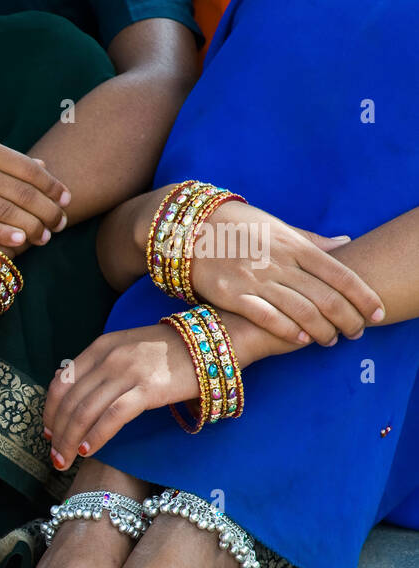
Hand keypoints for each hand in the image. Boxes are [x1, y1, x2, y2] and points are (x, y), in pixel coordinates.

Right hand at [0, 123, 69, 248]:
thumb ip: (5, 157)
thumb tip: (43, 168)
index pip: (27, 168)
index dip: (52, 185)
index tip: (67, 198)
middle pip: (21, 192)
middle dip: (47, 209)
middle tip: (62, 222)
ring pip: (3, 210)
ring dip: (30, 225)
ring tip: (46, 236)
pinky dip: (0, 233)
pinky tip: (20, 241)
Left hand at [42, 324, 199, 470]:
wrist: (212, 342)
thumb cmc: (168, 351)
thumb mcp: (126, 349)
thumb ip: (101, 368)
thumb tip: (74, 395)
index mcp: (100, 347)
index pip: (62, 383)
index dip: (50, 411)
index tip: (48, 433)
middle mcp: (109, 357)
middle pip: (71, 401)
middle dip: (58, 433)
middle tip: (54, 456)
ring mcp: (128, 372)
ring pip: (86, 411)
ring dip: (71, 440)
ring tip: (66, 459)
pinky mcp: (148, 388)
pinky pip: (113, 416)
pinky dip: (96, 435)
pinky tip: (88, 450)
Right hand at [186, 201, 383, 345]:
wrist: (190, 228)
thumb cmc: (237, 226)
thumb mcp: (278, 227)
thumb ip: (311, 240)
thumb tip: (345, 243)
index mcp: (295, 245)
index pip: (340, 274)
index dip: (363, 296)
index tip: (377, 312)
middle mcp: (280, 262)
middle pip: (326, 297)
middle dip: (347, 319)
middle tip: (357, 333)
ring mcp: (256, 279)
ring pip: (301, 310)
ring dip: (322, 330)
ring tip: (331, 340)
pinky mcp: (232, 294)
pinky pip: (266, 316)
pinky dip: (288, 330)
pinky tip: (301, 340)